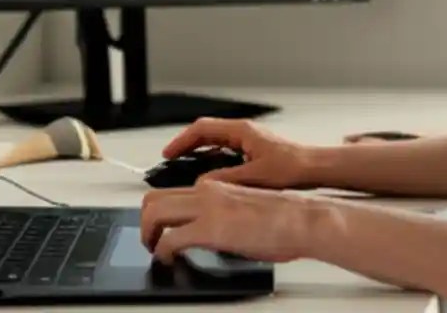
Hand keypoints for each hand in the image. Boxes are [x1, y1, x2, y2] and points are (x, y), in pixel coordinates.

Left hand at [140, 179, 328, 264]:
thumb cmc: (286, 218)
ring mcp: (207, 208)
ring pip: (154, 213)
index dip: (161, 213)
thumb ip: (225, 213)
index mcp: (217, 185)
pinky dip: (163, 251)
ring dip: (148, 235)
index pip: (174, 192)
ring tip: (155, 250)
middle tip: (150, 240)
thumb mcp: (247, 207)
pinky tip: (169, 259)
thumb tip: (215, 232)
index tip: (162, 228)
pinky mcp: (210, 229)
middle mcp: (207, 191)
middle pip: (154, 199)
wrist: (302, 220)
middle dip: (145, 223)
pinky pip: (170, 239)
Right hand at [162, 117, 317, 188]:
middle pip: (206, 132)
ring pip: (215, 140)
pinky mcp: (253, 150)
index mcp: (242, 131)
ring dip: (199, 151)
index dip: (182, 140)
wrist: (315, 168)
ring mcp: (248, 139)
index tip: (168, 154)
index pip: (203, 128)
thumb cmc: (293, 167)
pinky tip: (208, 173)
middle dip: (186, 145)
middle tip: (171, 160)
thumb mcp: (255, 176)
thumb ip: (226, 179)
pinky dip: (212, 157)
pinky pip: (225, 149)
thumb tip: (201, 184)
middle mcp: (244, 131)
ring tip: (183, 166)